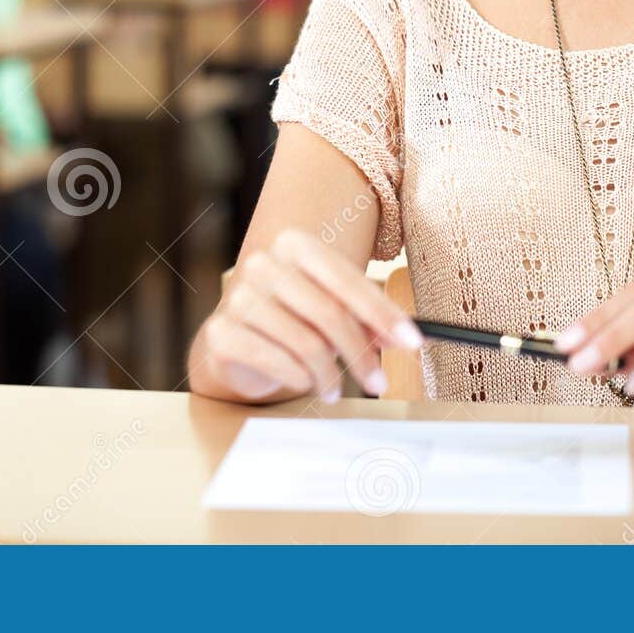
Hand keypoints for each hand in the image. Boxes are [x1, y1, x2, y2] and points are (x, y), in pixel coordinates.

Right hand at [194, 228, 423, 402]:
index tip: (411, 342)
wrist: (236, 340)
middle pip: (329, 313)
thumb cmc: (293, 319)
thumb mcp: (333, 309)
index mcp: (294, 245)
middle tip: (379, 381)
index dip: (382, 313)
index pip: (346, 279)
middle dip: (361, 353)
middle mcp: (263, 264)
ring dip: (330, 375)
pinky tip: (306, 383)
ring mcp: (238, 297)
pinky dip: (300, 379)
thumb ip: (366, 319)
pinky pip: (276, 362)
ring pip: (306, 343)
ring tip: (334, 388)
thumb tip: (403, 338)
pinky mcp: (222, 332)